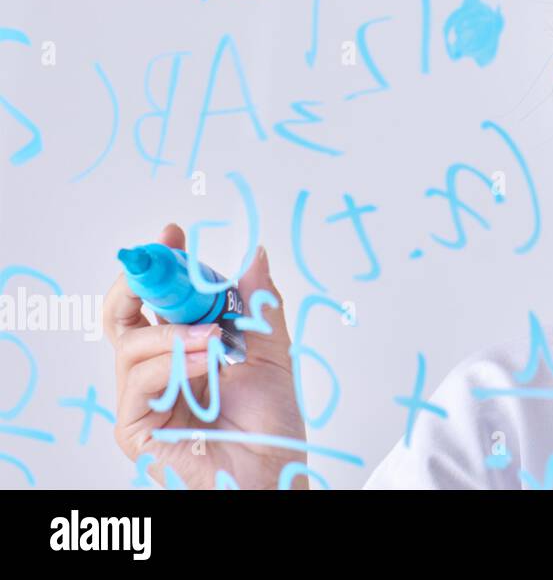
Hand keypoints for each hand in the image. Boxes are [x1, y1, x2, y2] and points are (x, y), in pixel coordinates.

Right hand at [105, 223, 306, 488]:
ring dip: (174, 329)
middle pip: (122, 317)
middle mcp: (156, 373)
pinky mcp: (136, 429)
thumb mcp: (272, 355)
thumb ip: (260, 307)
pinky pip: (138, 382)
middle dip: (140, 281)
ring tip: (216, 335)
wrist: (273, 476)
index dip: (160, 265)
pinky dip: (173, 363)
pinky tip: (208, 360)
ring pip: (131, 344)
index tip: (173, 233)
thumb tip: (255, 255)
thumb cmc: (269, 429)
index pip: (156, 301)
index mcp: (182, 352)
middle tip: (163, 261)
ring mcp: (142, 401)